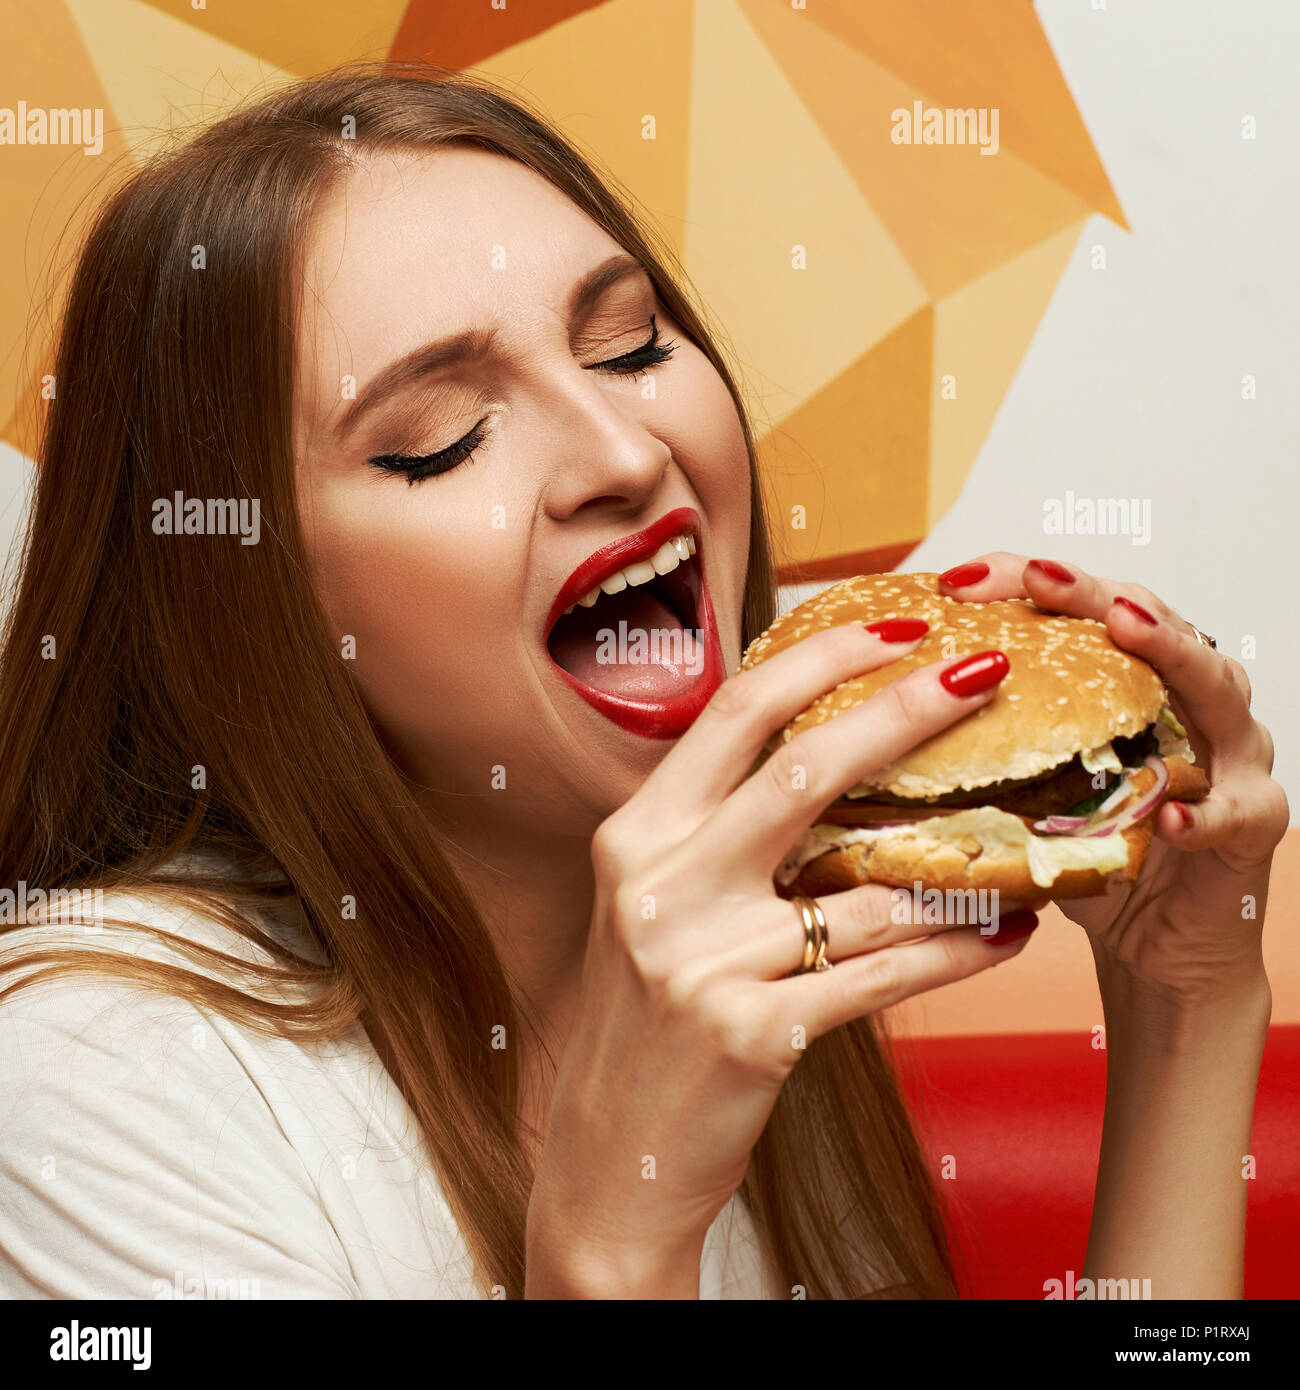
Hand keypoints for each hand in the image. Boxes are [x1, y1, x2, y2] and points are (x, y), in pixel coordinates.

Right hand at [525, 621, 1035, 1295]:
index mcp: (634, 835)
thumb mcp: (655, 906)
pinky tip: (1005, 931)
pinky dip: (955, 950)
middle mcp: (658, 884)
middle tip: (981, 672)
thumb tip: (829, 755)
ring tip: (1028, 834)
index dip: (819, 658)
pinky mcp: (750, 1032)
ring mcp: (699, 959)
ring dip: (964, 857)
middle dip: (904, 707)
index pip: (734, 714)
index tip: (893, 624)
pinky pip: (881, 974)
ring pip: (864, 884)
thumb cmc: (646, 1021)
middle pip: (800, 766)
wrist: (611, 1161)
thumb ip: (717, 833)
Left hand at [939, 555, 1286, 1007]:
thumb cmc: (1090, 856)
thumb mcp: (1024, 790)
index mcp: (1130, 681)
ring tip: (1125, 631)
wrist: (1154, 945)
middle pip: (1149, 622)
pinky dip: (1203, 810)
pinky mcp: (1253, 825)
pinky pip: (1235, 809)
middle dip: (1090, 593)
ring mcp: (1231, 757)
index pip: (1080, 608)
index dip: (1023, 582)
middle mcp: (1188, 701)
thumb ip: (984, 745)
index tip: (957, 578)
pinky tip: (1168, 812)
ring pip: (1217, 686)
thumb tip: (878, 716)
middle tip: (1038, 575)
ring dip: (1171, 653)